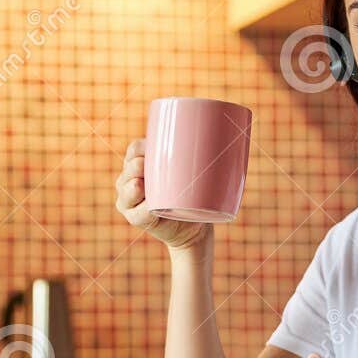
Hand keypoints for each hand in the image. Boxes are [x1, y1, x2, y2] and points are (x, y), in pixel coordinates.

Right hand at [114, 136, 209, 253]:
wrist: (193, 224)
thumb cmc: (193, 192)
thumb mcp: (193, 171)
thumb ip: (198, 154)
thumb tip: (231, 132)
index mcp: (141, 162)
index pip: (135, 149)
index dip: (142, 147)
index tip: (158, 147)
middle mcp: (130, 178)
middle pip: (129, 166)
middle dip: (137, 165)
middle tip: (149, 166)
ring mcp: (129, 199)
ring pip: (127, 189)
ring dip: (134, 186)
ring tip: (141, 185)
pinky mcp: (135, 218)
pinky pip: (137, 214)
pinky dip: (143, 210)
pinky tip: (149, 206)